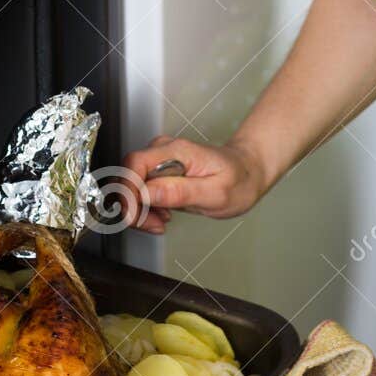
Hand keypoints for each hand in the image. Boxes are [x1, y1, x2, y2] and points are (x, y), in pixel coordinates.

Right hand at [119, 134, 268, 233]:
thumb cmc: (238, 180)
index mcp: (177, 151)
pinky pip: (140, 191)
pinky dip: (145, 209)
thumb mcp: (216, 193)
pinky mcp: (158, 173)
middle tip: (154, 225)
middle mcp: (164, 151)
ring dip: (140, 211)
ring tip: (161, 223)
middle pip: (128, 177)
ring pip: (131, 187)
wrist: (247, 174)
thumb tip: (147, 193)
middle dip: (134, 207)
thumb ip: (180, 192)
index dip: (128, 192)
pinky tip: (162, 217)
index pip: (135, 165)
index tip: (133, 216)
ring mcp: (159, 161)